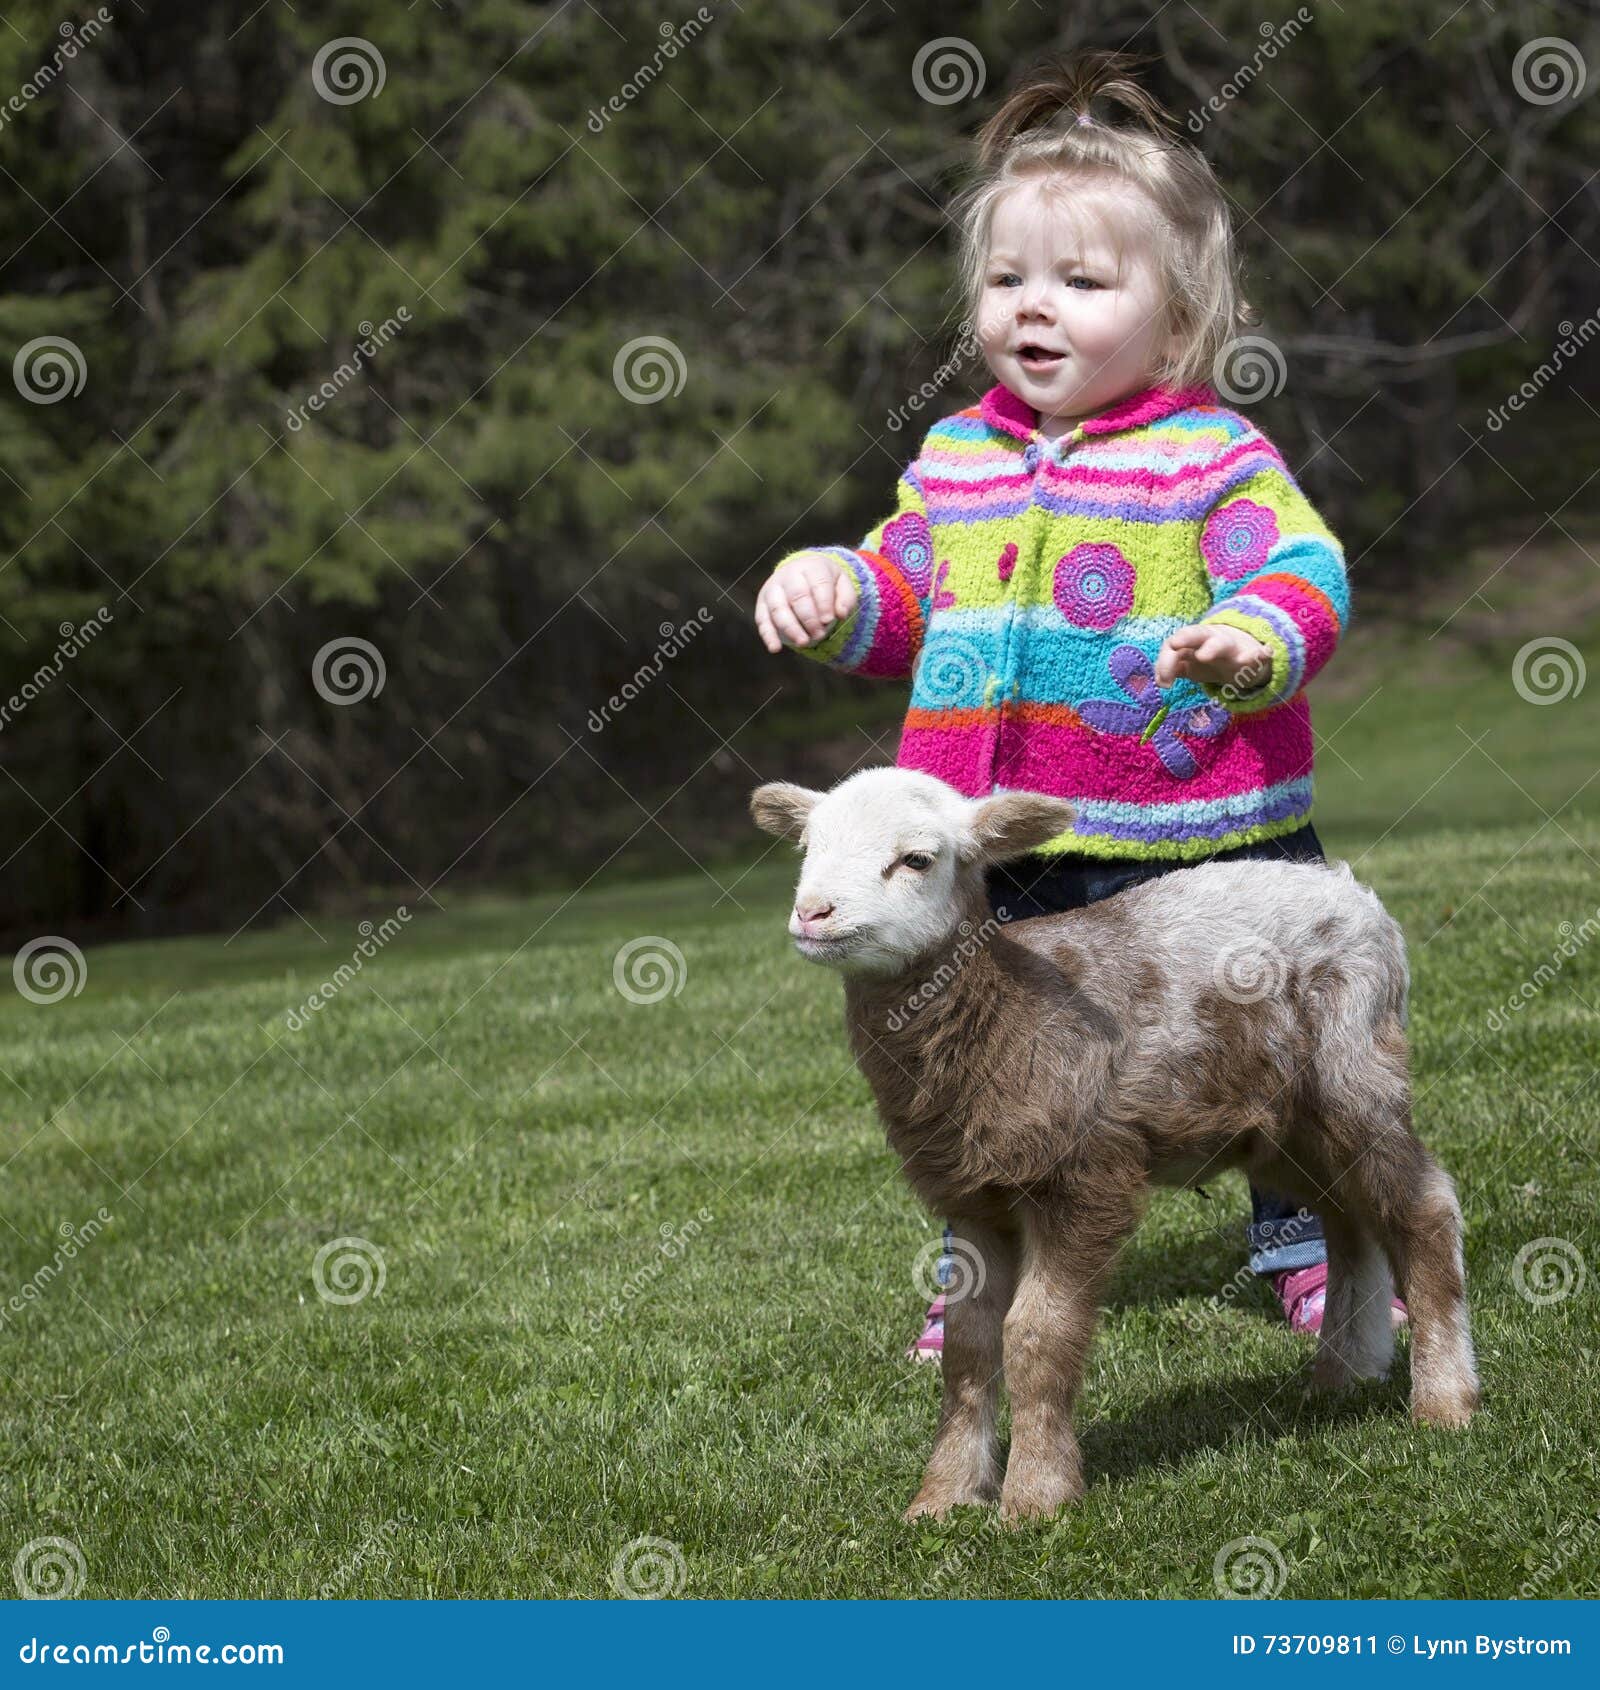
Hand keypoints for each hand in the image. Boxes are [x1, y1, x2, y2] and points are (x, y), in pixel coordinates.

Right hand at [755, 554, 858, 653]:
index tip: (828, 620)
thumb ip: (846, 598)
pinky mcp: (762, 604)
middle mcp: (788, 576)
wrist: (801, 572)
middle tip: (819, 635)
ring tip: (803, 643)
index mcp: (811, 568)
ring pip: (778, 609)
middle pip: (797, 596)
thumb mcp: (841, 583)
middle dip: (809, 619)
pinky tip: (775, 648)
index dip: (823, 603)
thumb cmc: (824, 582)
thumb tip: (840, 614)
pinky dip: (768, 635)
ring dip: (790, 628)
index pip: (818, 584)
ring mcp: (772, 589)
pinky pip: (762, 620)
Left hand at [1155, 622, 1271, 692]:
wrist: (1242, 657)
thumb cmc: (1207, 660)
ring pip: (1222, 644)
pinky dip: (1262, 654)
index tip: (1164, 683)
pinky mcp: (1251, 658)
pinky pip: (1258, 655)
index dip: (1165, 662)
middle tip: (1174, 643)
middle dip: (1185, 636)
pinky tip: (1265, 652)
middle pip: (1196, 634)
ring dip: (1213, 648)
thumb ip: (1171, 669)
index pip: (1174, 646)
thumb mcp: (1187, 664)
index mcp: (1193, 641)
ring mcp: (1231, 648)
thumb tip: (1162, 682)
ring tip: (1204, 655)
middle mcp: (1210, 640)